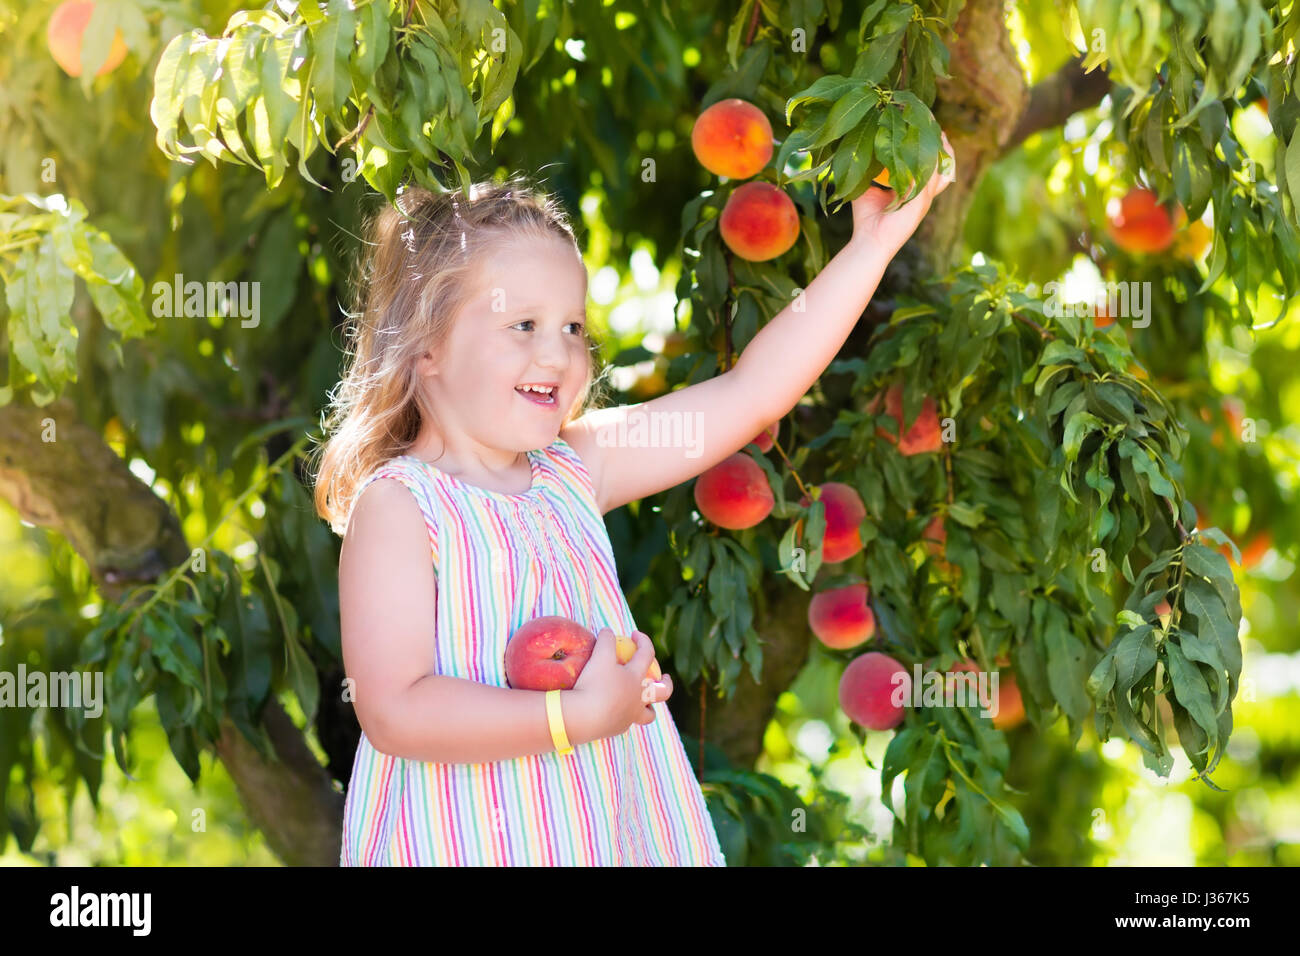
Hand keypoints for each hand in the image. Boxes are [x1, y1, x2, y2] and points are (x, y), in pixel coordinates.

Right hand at [570, 628, 670, 740]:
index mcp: (636, 678)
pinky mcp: (618, 728)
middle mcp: (639, 698)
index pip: (647, 654)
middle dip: (666, 682)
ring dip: (649, 706)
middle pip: (663, 691)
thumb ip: (605, 640)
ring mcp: (630, 715)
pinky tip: (615, 710)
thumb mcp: (599, 656)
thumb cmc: (593, 684)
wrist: (582, 718)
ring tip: (644, 701)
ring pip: (649, 714)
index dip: (643, 641)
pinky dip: (625, 714)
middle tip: (664, 676)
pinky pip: (627, 721)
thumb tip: (607, 631)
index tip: (635, 634)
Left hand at [849, 129, 956, 253]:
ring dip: (935, 143)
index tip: (923, 120)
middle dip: (939, 138)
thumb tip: (861, 151)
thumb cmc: (867, 219)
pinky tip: (918, 141)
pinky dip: (924, 159)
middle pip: (944, 160)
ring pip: (940, 165)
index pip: (933, 162)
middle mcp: (926, 192)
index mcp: (917, 189)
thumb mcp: (869, 188)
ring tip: (928, 122)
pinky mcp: (920, 203)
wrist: (868, 242)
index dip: (932, 142)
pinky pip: (928, 176)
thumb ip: (871, 172)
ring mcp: (925, 198)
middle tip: (929, 115)